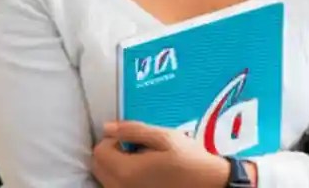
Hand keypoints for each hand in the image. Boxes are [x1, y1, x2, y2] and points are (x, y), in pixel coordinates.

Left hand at [91, 121, 230, 187]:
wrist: (210, 185)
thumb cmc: (188, 160)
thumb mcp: (163, 138)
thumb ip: (132, 130)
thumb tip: (107, 127)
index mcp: (126, 172)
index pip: (99, 152)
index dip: (112, 140)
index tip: (130, 139)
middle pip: (99, 167)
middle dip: (110, 153)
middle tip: (133, 148)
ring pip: (106, 179)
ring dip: (114, 167)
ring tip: (139, 161)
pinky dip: (122, 179)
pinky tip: (142, 174)